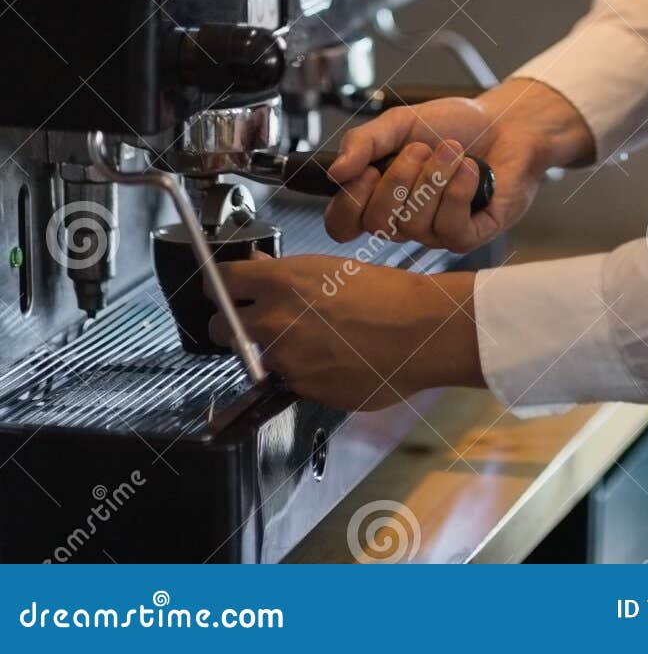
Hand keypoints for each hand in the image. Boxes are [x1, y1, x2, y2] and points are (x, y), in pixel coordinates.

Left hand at [207, 252, 481, 409]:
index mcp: (280, 282)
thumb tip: (260, 270)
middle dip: (228, 326)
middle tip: (249, 323)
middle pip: (219, 327)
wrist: (418, 331)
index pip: (220, 283)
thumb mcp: (331, 268)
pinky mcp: (301, 389)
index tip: (220, 291)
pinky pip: (287, 380)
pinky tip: (330, 361)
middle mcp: (273, 320)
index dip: (218, 287)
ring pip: (256, 357)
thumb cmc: (385, 293)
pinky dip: (300, 373)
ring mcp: (285, 359)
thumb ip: (286, 275)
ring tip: (311, 342)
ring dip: (271, 351)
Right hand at [323, 77, 594, 252]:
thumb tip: (336, 172)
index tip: (369, 170)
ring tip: (454, 149)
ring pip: (415, 224)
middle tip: (421, 147)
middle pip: (377, 224)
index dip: (349, 204)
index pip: (341, 224)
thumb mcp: (400, 122)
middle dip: (400, 178)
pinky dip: (458, 190)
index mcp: (378, 196)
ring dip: (435, 176)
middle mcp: (402, 221)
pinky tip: (470, 168)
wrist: (504, 123)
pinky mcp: (467, 236)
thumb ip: (364, 142)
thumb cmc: (453, 125)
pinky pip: (449, 227)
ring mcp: (433, 233)